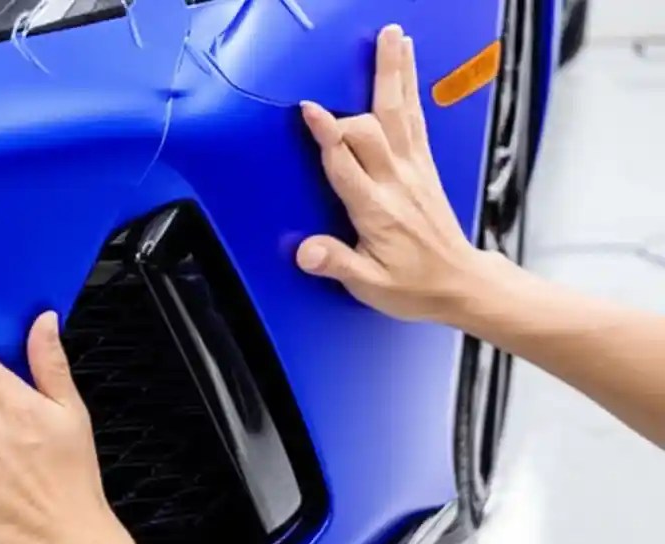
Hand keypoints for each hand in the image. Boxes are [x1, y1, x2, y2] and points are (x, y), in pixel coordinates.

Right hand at [296, 24, 488, 322]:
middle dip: (367, 87)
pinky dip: (409, 88)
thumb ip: (336, 263)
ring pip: (401, 112)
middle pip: (375, 126)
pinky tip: (405, 67)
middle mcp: (396, 182)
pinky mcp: (424, 166)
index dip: (327, 136)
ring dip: (396, 72)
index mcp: (376, 210)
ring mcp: (413, 170)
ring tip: (393, 37)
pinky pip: (415, 119)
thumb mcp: (368, 285)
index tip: (309, 110)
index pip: (345, 164)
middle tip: (365, 45)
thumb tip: (305, 251)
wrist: (459, 284)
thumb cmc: (411, 286)